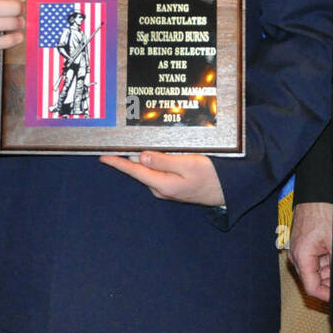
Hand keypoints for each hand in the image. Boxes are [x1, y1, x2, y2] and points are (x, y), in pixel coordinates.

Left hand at [99, 152, 224, 206]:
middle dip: (129, 156)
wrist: (229, 191)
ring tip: (137, 142)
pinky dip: (155, 161)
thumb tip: (140, 157)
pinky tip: (158, 152)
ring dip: (143, 158)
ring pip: (150, 170)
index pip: (134, 171)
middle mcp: (161, 189)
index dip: (117, 163)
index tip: (102, 156)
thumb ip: (163, 161)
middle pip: (140, 169)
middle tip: (120, 140)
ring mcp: (168, 189)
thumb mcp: (188, 164)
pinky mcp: (174, 186)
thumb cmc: (212, 176)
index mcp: (162, 184)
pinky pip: (159, 172)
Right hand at [289, 201, 332, 303]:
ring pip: (316, 270)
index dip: (328, 296)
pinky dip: (328, 263)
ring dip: (331, 275)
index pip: (312, 287)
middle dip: (331, 286)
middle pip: (314, 280)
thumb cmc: (323, 211)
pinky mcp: (305, 243)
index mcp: (301, 256)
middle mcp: (297, 254)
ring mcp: (300, 248)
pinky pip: (316, 259)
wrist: (318, 192)